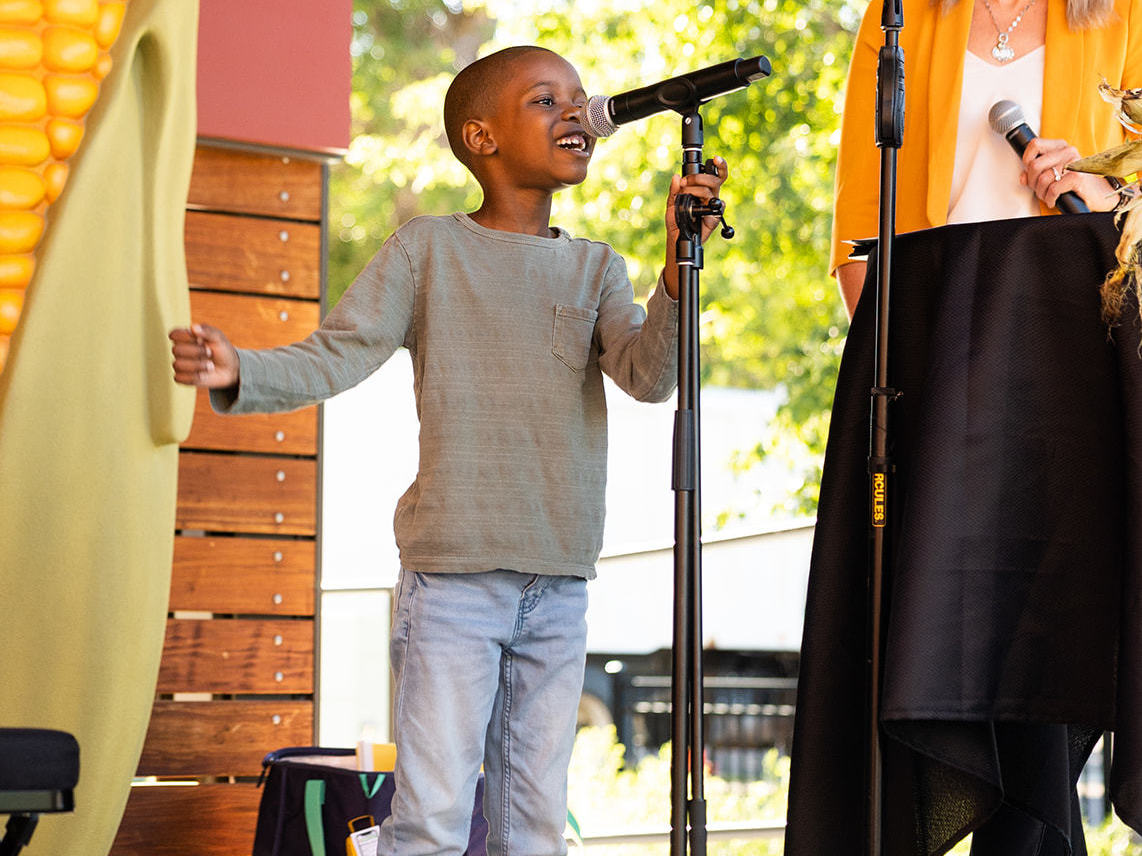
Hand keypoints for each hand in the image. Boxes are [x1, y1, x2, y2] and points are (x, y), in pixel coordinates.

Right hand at [169, 323, 238, 387]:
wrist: (230, 368)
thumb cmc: (222, 350)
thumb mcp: (218, 338)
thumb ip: (207, 331)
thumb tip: (193, 327)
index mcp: (185, 337)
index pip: (174, 335)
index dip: (186, 337)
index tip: (200, 339)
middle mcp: (180, 350)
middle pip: (176, 350)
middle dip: (196, 351)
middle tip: (210, 352)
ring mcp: (180, 364)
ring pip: (177, 364)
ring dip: (196, 365)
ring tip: (210, 365)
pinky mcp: (183, 377)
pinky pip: (178, 378)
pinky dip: (193, 377)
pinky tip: (203, 374)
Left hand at [663, 157, 729, 298]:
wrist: (676, 238)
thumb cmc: (675, 221)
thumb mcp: (671, 204)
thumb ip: (674, 191)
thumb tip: (675, 177)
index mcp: (702, 189)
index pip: (714, 174)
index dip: (719, 164)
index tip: (715, 157)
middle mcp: (710, 196)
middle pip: (715, 180)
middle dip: (700, 177)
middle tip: (685, 182)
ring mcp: (712, 206)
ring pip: (712, 191)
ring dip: (697, 189)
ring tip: (685, 194)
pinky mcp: (714, 218)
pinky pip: (717, 208)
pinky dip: (709, 206)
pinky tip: (700, 208)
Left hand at [1021, 137, 1118, 212]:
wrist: (1098, 193)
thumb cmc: (1075, 183)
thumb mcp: (1053, 174)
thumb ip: (1036, 173)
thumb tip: (1022, 177)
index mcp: (1060, 147)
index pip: (1035, 144)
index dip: (1027, 160)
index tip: (1030, 172)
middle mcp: (1067, 152)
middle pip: (1035, 165)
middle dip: (1032, 182)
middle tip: (1039, 188)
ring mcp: (1073, 163)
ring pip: (1042, 179)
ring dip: (1041, 193)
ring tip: (1048, 195)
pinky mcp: (1077, 177)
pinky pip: (1052, 189)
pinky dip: (1050, 198)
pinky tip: (1054, 199)